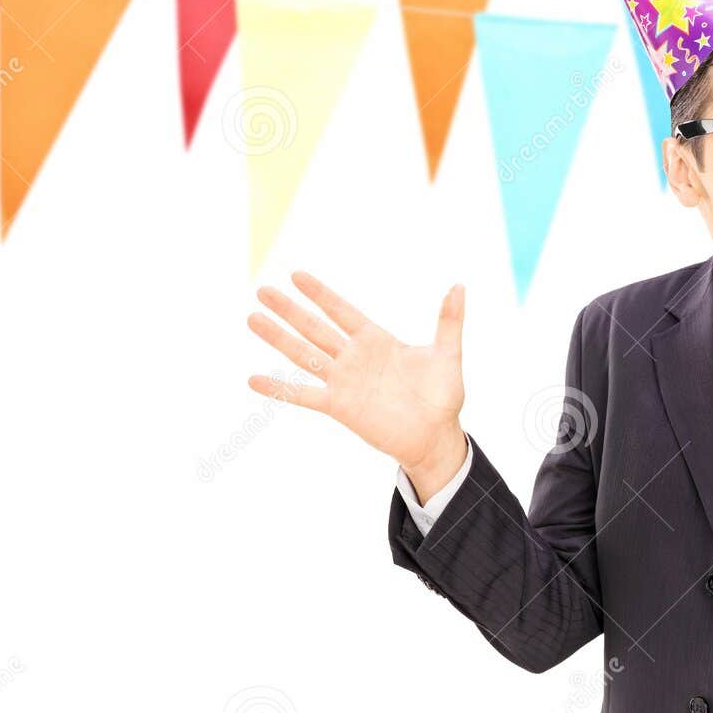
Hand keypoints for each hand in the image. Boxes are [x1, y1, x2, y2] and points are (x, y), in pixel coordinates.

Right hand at [246, 271, 468, 501]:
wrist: (436, 437)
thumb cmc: (442, 396)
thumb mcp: (447, 355)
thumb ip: (449, 321)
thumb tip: (459, 286)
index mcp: (377, 340)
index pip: (342, 311)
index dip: (320, 294)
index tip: (297, 276)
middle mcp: (354, 358)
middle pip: (315, 328)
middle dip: (289, 309)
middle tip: (262, 290)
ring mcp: (344, 382)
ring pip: (303, 355)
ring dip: (278, 338)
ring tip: (252, 318)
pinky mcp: (339, 407)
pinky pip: (303, 395)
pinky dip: (279, 389)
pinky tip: (254, 380)